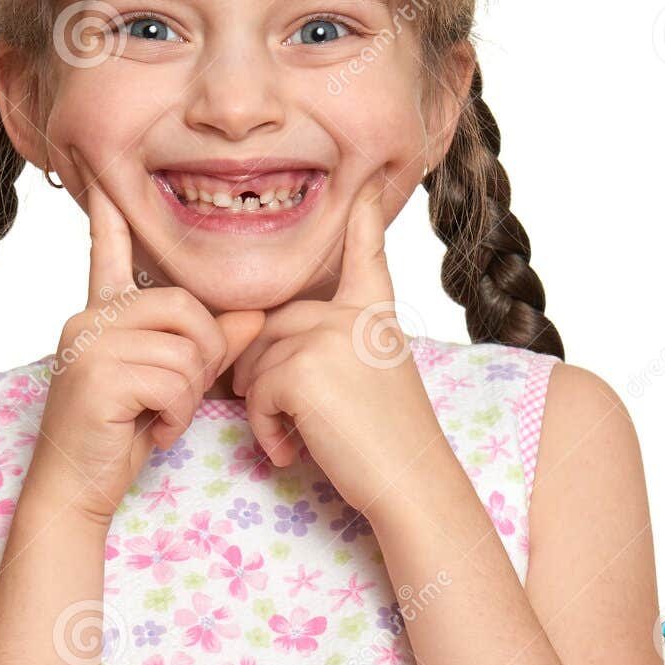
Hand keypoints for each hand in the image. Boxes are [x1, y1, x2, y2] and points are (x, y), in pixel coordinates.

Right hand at [28, 164, 265, 525]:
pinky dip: (177, 415)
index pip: (107, 253)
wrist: (75, 489)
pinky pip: (173, 381)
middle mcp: (88, 319)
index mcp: (101, 315)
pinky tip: (154, 431)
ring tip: (161, 416)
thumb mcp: (171, 386)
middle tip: (180, 395)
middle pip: (183, 305)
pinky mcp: (95, 376)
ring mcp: (87, 344)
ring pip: (184, 346)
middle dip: (202, 354)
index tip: (105, 177)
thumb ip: (207, 346)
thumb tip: (255, 315)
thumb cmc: (120, 438)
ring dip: (189, 392)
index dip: (111, 217)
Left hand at [229, 173, 441, 518]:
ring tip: (289, 439)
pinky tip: (288, 451)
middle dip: (259, 370)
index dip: (365, 218)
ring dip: (261, 407)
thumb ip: (331, 348)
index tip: (367, 182)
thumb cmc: (387, 446)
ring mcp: (329, 336)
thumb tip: (262, 344)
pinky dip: (261, 428)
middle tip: (274, 416)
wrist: (410, 482)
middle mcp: (354, 315)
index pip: (367, 254)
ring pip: (258, 359)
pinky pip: (254, 391)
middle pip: (274, 324)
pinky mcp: (303, 368)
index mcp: (375, 315)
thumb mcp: (369, 379)